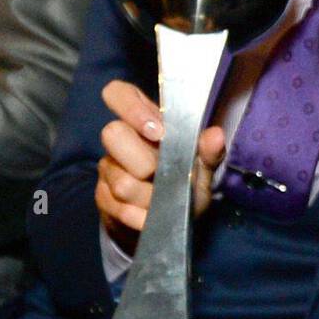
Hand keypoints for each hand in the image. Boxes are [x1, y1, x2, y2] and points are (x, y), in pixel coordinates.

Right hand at [96, 79, 225, 252]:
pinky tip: (151, 217)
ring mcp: (109, 168)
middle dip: (144, 162)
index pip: (118, 94)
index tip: (157, 132)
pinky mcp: (102, 196)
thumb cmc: (185, 185)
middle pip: (111, 134)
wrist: (169, 224)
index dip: (131, 108)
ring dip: (149, 198)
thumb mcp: (202, 169)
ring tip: (162, 201)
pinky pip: (119, 207)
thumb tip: (216, 136)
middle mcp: (121, 140)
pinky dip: (142, 216)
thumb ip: (208, 153)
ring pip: (121, 180)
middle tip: (162, 175)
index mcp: (145, 122)